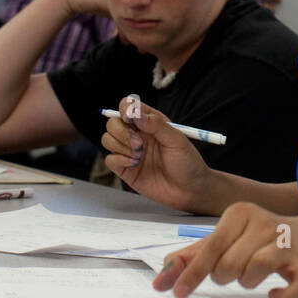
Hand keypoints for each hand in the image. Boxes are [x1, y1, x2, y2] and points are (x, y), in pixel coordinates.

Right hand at [99, 96, 218, 213]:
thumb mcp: (177, 140)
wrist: (190, 191)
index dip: (125, 108)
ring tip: (140, 156)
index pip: (128, 106)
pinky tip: (135, 164)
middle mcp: (137, 135)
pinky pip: (109, 159)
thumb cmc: (187, 163)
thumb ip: (156, 124)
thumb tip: (136, 113)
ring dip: (121, 146)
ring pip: (107, 139)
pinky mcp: (125, 169)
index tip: (130, 118)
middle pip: (113, 122)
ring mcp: (130, 152)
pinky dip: (119, 160)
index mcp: (150, 123)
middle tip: (139, 144)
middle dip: (121, 131)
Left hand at [154, 202, 297, 297]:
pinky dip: (283, 296)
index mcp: (241, 213)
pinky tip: (274, 293)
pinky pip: (294, 288)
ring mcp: (289, 243)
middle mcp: (265, 223)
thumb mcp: (224, 241)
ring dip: (248, 283)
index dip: (193, 273)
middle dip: (225, 277)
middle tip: (234, 271)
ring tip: (251, 277)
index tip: (177, 293)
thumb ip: (192, 256)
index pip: (211, 247)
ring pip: (257, 271)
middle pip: (230, 264)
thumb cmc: (257, 241)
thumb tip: (161, 276)